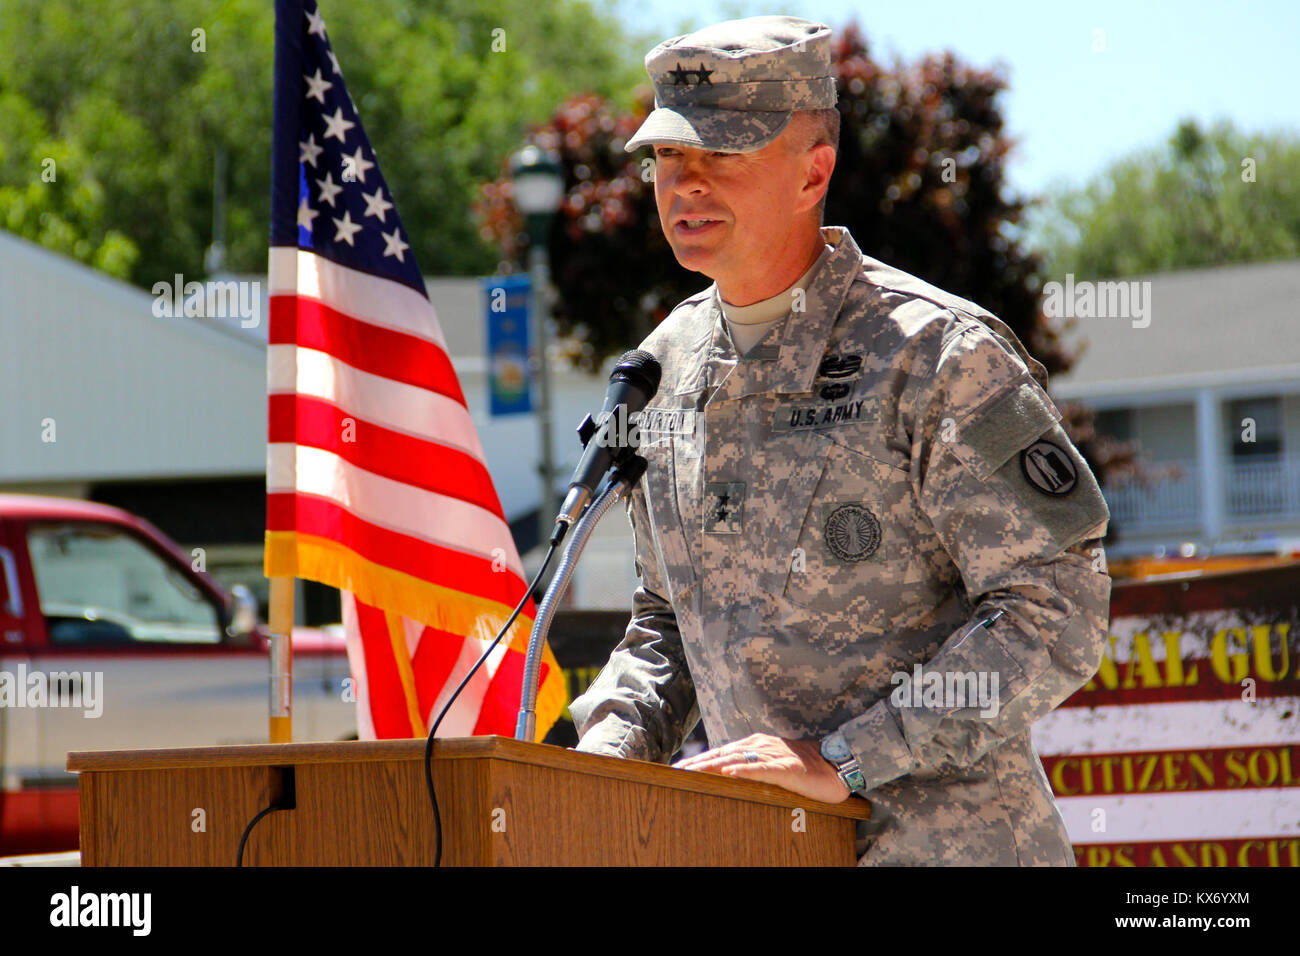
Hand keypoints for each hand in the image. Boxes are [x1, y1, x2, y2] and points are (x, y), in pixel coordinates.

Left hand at [671, 733, 849, 803]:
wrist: (835, 765)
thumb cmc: (804, 768)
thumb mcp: (773, 764)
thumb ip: (752, 766)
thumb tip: (727, 776)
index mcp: (756, 744)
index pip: (722, 752)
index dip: (700, 759)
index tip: (679, 768)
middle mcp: (761, 745)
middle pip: (723, 754)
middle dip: (699, 763)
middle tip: (677, 772)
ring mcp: (773, 755)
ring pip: (737, 759)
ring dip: (713, 766)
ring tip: (693, 771)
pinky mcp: (786, 767)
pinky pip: (762, 768)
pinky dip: (744, 770)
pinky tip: (729, 773)